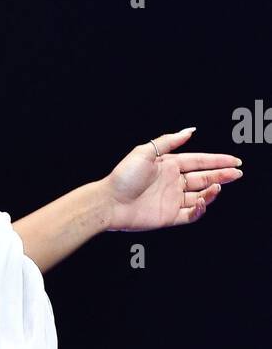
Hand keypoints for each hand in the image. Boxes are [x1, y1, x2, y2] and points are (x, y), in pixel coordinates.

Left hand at [103, 128, 242, 230]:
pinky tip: (203, 200)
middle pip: (204, 178)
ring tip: (219, 186)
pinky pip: (190, 215)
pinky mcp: (169, 217)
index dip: (218, 161)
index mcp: (169, 165)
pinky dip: (200, 209)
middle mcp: (173, 182)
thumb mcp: (145, 152)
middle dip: (222, 175)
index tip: (235, 160)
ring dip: (212, 191)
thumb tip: (191, 130)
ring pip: (200, 196)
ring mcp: (172, 200)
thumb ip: (169, 141)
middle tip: (238, 173)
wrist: (109, 202)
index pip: (199, 162)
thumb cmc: (124, 176)